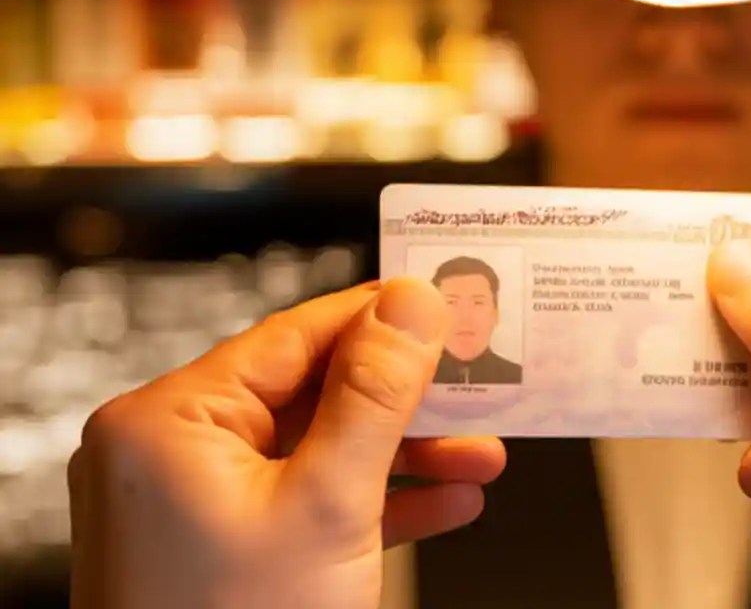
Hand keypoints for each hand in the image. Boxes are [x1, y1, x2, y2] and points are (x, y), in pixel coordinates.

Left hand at [69, 280, 505, 608]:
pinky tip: (444, 503)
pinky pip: (308, 500)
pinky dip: (375, 501)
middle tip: (478, 383)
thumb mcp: (328, 505)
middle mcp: (171, 452)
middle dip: (408, 401)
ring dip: (405, 455)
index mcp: (170, 420)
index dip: (384, 317)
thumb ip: (375, 396)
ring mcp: (194, 503)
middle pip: (313, 392)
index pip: (297, 335)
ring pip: (319, 450)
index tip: (450, 304)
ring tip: (480, 456)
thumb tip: (412, 304)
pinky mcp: (222, 546)